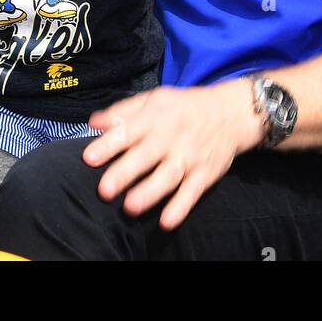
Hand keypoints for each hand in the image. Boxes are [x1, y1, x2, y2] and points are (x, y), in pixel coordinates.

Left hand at [82, 81, 262, 230]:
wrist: (232, 113)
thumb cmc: (185, 107)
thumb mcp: (155, 99)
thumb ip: (123, 111)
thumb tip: (93, 123)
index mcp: (155, 117)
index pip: (128, 130)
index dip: (108, 145)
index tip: (89, 158)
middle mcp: (171, 137)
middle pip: (146, 156)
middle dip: (125, 173)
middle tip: (104, 189)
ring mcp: (189, 157)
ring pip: (168, 176)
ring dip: (150, 193)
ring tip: (130, 207)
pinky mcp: (205, 174)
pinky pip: (193, 192)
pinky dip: (181, 207)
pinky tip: (167, 221)